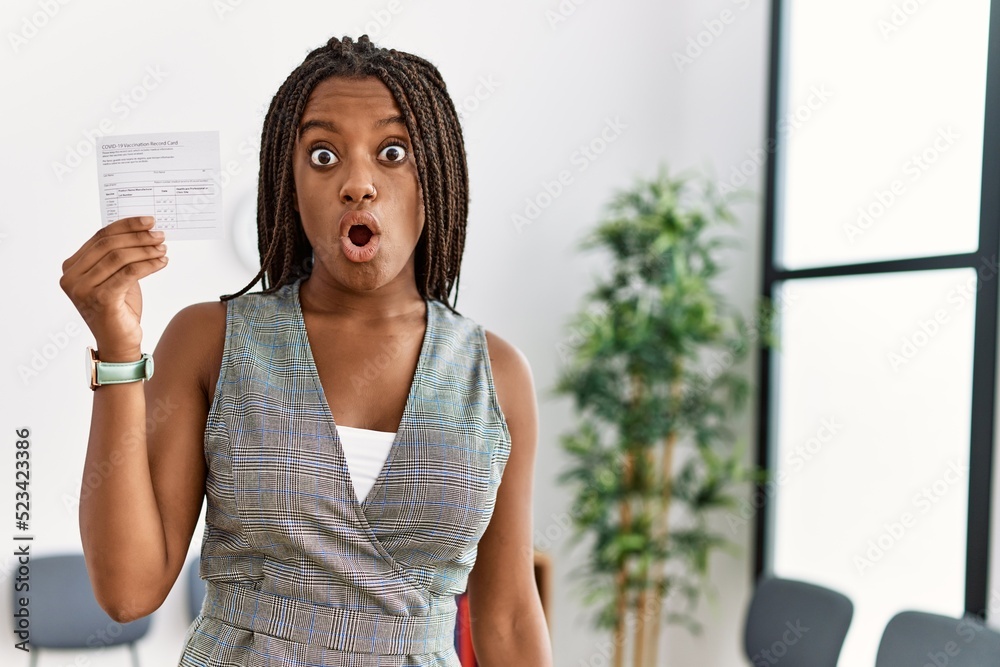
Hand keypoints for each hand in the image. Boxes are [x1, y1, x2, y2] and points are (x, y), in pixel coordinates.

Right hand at [59, 216, 167, 359]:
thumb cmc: (118, 309)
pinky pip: (129, 273)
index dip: (126, 226)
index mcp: (71, 267)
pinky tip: (162, 263)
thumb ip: (118, 256)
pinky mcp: (101, 300)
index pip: (100, 237)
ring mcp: (83, 290)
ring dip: (146, 250)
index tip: (148, 221)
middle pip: (109, 245)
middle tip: (159, 235)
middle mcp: (72, 278)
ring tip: (163, 249)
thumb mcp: (115, 277)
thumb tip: (142, 230)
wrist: (119, 343)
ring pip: (119, 257)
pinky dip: (149, 265)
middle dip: (138, 236)